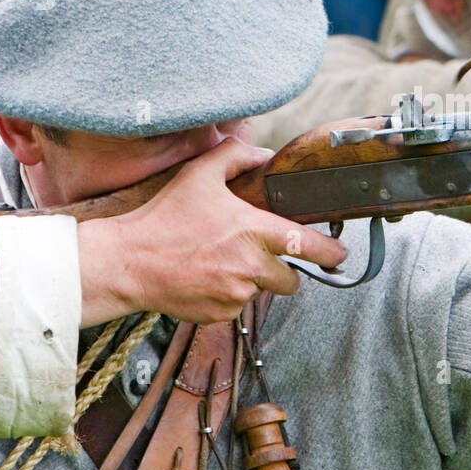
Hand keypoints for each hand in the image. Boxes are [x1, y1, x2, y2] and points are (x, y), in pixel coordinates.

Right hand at [77, 136, 347, 326]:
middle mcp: (251, 267)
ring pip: (261, 292)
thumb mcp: (199, 175)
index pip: (308, 246)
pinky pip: (236, 306)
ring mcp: (236, 294)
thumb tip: (263, 155)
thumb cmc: (164, 217)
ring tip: (220, 263)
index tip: (340, 255)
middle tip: (260, 257)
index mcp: (254, 231)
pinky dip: (227, 296)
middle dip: (284, 271)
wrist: (130, 263)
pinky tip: (204, 278)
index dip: (331, 253)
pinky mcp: (220, 314)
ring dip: (251, 282)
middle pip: (291, 280)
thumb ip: (235, 157)